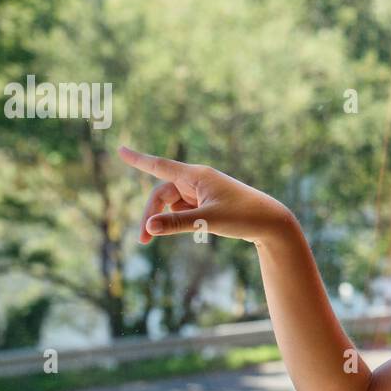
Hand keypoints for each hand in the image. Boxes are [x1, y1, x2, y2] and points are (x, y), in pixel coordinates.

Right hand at [117, 145, 291, 245]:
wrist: (271, 222)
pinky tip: (196, 232)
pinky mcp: (208, 202)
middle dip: (151, 215)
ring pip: (172, 204)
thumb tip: (149, 226)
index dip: (138, 159)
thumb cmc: (243, 217)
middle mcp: (197, 180)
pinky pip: (184, 210)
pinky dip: (180, 221)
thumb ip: (177, 224)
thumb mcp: (208, 221)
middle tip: (142, 241)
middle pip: (162, 194)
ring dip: (165, 220)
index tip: (119, 149)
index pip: (159, 166)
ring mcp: (202, 191)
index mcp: (196, 175)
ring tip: (170, 239)